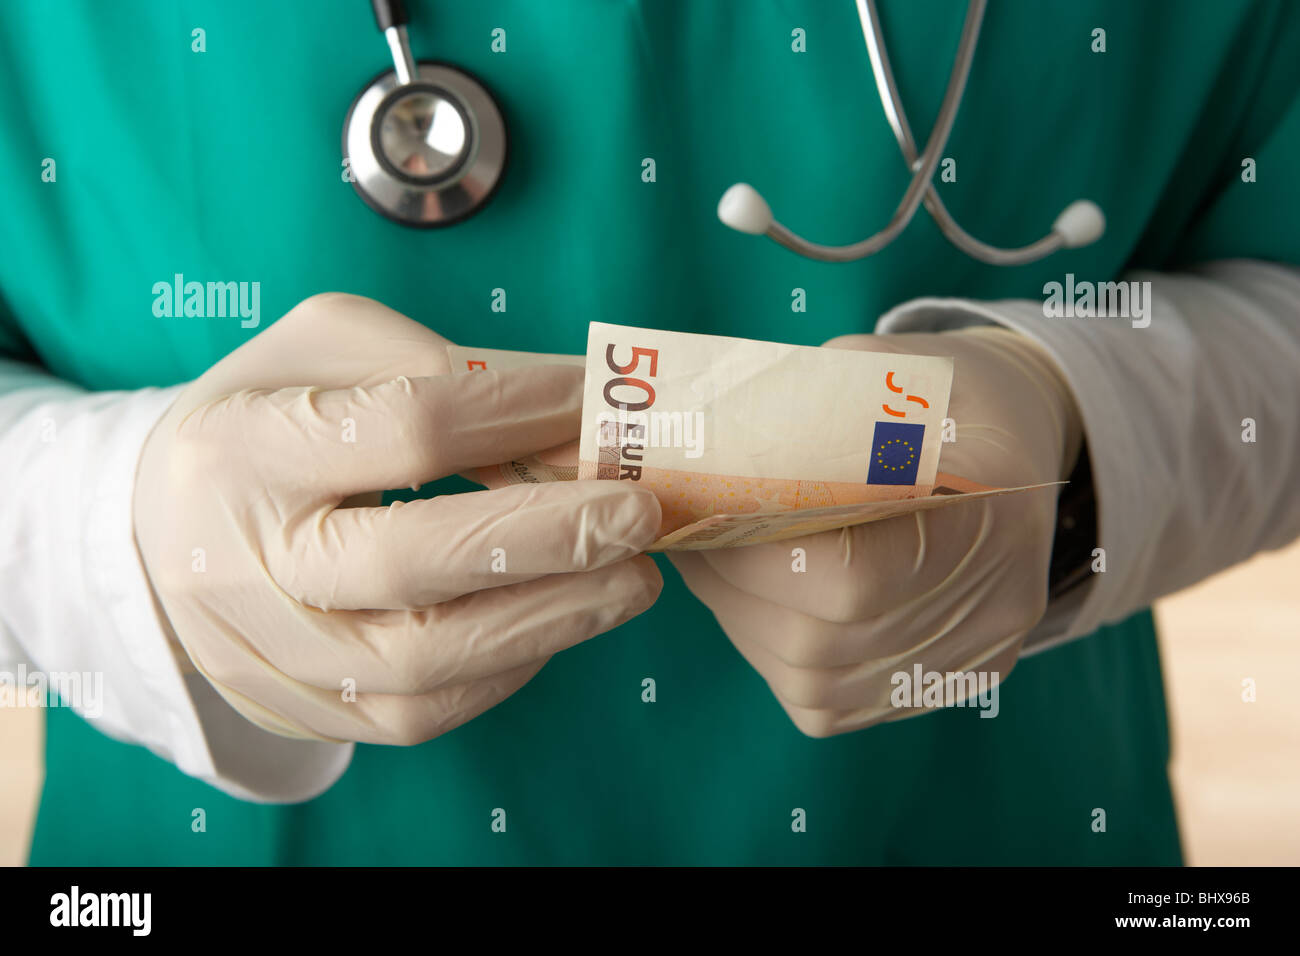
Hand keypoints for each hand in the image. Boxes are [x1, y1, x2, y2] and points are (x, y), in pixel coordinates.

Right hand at [134, 294, 661, 743]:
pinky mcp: (307, 711)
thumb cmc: (265, 418)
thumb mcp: (325, 350)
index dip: (511, 415)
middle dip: (545, 537)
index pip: (398, 433)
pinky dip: (509, 668)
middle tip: (639, 513)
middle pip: (409, 564)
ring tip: (633, 577)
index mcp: (241, 449)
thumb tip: (568, 403)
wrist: (161, 534)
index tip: (591, 401)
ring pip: (424, 663)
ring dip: (551, 618)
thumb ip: (437, 361)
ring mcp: (272, 655)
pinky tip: (560, 617)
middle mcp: (245, 565)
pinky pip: (423, 712)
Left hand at [669, 326, 1081, 736]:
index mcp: (989, 510)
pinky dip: (778, 654)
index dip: (754, 557)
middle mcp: (996, 603)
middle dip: (733, 589)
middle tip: (690, 537)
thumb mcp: (877, 368)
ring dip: (745, 624)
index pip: (848, 577)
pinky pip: (832, 700)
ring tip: (717, 563)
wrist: (1022, 443)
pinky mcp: (948, 682)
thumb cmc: (939, 394)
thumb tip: (701, 452)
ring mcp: (975, 654)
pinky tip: (764, 601)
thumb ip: (798, 407)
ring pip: (816, 681)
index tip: (703, 516)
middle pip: (823, 639)